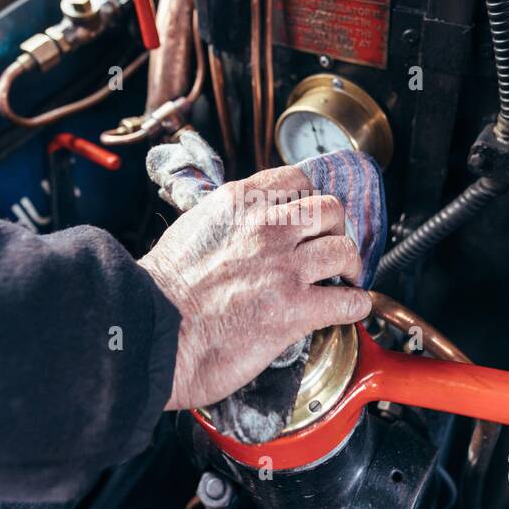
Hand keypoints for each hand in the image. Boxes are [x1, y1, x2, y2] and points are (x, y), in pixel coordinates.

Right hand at [140, 165, 372, 409]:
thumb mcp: (192, 230)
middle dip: (337, 230)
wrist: (152, 329)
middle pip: (330, 210)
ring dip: (350, 266)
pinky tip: (348, 309)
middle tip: (332, 247)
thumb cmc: (160, 291)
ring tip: (345, 278)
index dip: (312, 198)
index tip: (314, 215)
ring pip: (344, 250)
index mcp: (239, 204)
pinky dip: (356, 305)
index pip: (297, 179)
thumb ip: (226, 224)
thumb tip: (241, 233)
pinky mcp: (295, 308)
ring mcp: (284, 267)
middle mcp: (267, 227)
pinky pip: (349, 300)